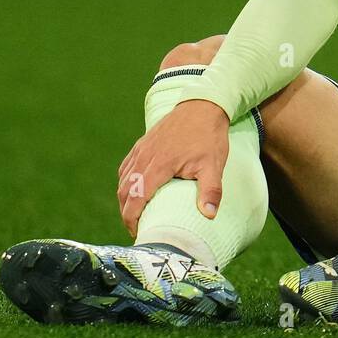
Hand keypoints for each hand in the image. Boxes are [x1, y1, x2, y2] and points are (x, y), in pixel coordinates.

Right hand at [116, 99, 229, 236]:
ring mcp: (141, 149)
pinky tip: (134, 190)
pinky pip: (127, 167)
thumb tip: (210, 215)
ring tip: (135, 214)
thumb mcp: (214, 164)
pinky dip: (126, 182)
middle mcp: (145, 157)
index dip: (131, 218)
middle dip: (126, 213)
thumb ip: (211, 190)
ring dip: (125, 199)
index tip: (136, 232)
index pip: (136, 197)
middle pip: (125, 191)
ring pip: (123, 179)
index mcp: (159, 165)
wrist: (202, 105)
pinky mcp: (142, 144)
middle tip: (136, 228)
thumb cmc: (208, 137)